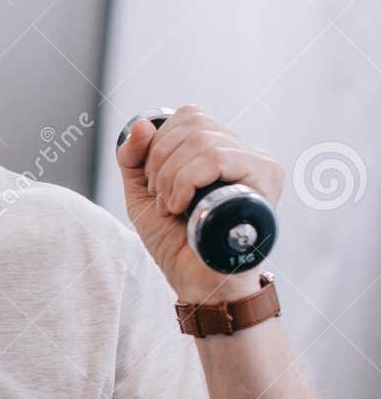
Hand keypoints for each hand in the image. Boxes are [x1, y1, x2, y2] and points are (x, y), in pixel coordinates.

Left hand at [115, 104, 283, 301]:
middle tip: (161, 199)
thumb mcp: (142, 193)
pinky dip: (185, 183)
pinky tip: (181, 208)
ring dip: (170, 178)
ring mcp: (259, 165)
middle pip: (193, 123)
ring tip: (172, 208)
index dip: (158, 146)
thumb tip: (142, 124)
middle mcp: (245, 153)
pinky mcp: (264, 180)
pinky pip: (216, 159)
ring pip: (202, 141)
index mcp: (221, 151)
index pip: (189, 117)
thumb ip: (134, 158)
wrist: (195, 281)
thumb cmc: (175, 240)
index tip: (154, 184)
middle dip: (160, 163)